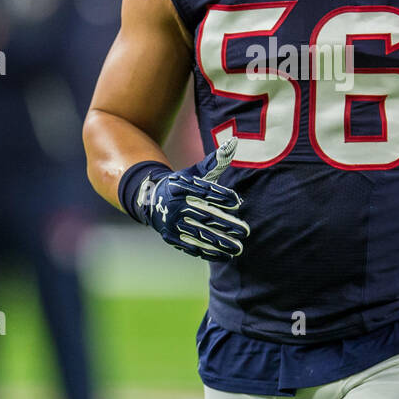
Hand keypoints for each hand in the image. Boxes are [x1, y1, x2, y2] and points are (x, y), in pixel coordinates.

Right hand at [137, 137, 249, 260]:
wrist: (152, 200)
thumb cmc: (183, 184)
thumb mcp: (196, 171)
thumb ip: (216, 161)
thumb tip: (234, 142)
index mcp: (180, 186)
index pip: (202, 191)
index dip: (220, 196)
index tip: (238, 202)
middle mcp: (175, 205)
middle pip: (204, 216)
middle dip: (226, 224)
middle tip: (246, 230)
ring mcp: (172, 223)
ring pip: (199, 234)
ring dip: (220, 243)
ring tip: (239, 248)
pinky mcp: (172, 237)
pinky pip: (191, 246)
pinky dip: (208, 252)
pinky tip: (225, 255)